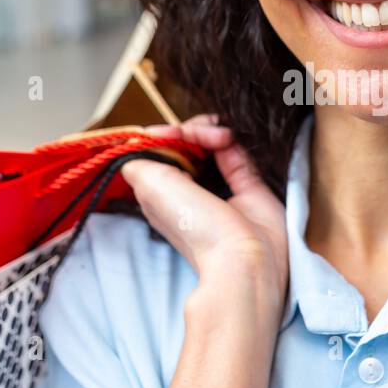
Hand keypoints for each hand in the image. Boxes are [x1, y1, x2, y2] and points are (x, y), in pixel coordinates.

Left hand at [119, 114, 287, 310]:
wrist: (240, 257)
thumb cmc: (194, 228)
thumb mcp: (150, 188)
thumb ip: (139, 161)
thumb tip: (144, 141)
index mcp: (164, 194)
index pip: (160, 152)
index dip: (163, 136)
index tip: (168, 132)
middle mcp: (191, 189)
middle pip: (186, 144)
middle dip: (189, 130)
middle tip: (195, 134)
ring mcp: (220, 185)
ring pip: (210, 142)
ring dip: (209, 131)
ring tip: (219, 137)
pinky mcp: (249, 183)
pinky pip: (236, 149)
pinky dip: (230, 138)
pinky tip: (227, 138)